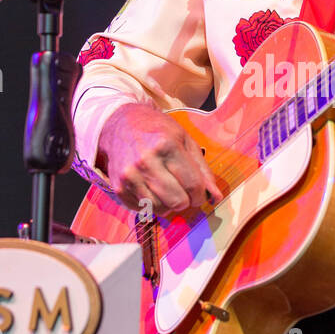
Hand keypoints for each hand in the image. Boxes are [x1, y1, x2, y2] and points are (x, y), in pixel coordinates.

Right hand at [96, 103, 222, 216]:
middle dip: (186, 201)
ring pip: (160, 209)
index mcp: (167, 145)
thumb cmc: (157, 130)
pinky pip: (142, 210)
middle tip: (183, 192)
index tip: (198, 193)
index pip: (193, 185)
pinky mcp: (118, 187)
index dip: (200, 194)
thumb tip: (215, 197)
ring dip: (168, 205)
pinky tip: (151, 189)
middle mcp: (146, 161)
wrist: (119, 123)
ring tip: (167, 190)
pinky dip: (151, 204)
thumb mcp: (185, 140)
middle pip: (177, 201)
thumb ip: (202, 169)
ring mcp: (130, 176)